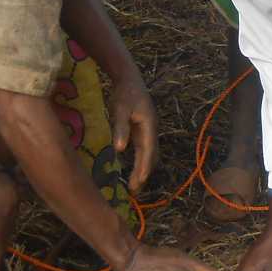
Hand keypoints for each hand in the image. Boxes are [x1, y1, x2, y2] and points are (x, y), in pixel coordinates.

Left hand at [109, 73, 157, 191]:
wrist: (129, 79)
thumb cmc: (124, 93)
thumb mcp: (119, 110)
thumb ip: (120, 129)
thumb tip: (120, 150)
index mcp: (149, 126)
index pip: (147, 151)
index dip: (143, 168)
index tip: (138, 183)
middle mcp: (152, 131)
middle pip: (151, 156)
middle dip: (144, 174)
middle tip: (135, 191)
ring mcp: (149, 131)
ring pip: (149, 155)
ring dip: (143, 170)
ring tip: (135, 186)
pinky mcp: (144, 130)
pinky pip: (144, 150)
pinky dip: (141, 162)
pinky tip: (133, 170)